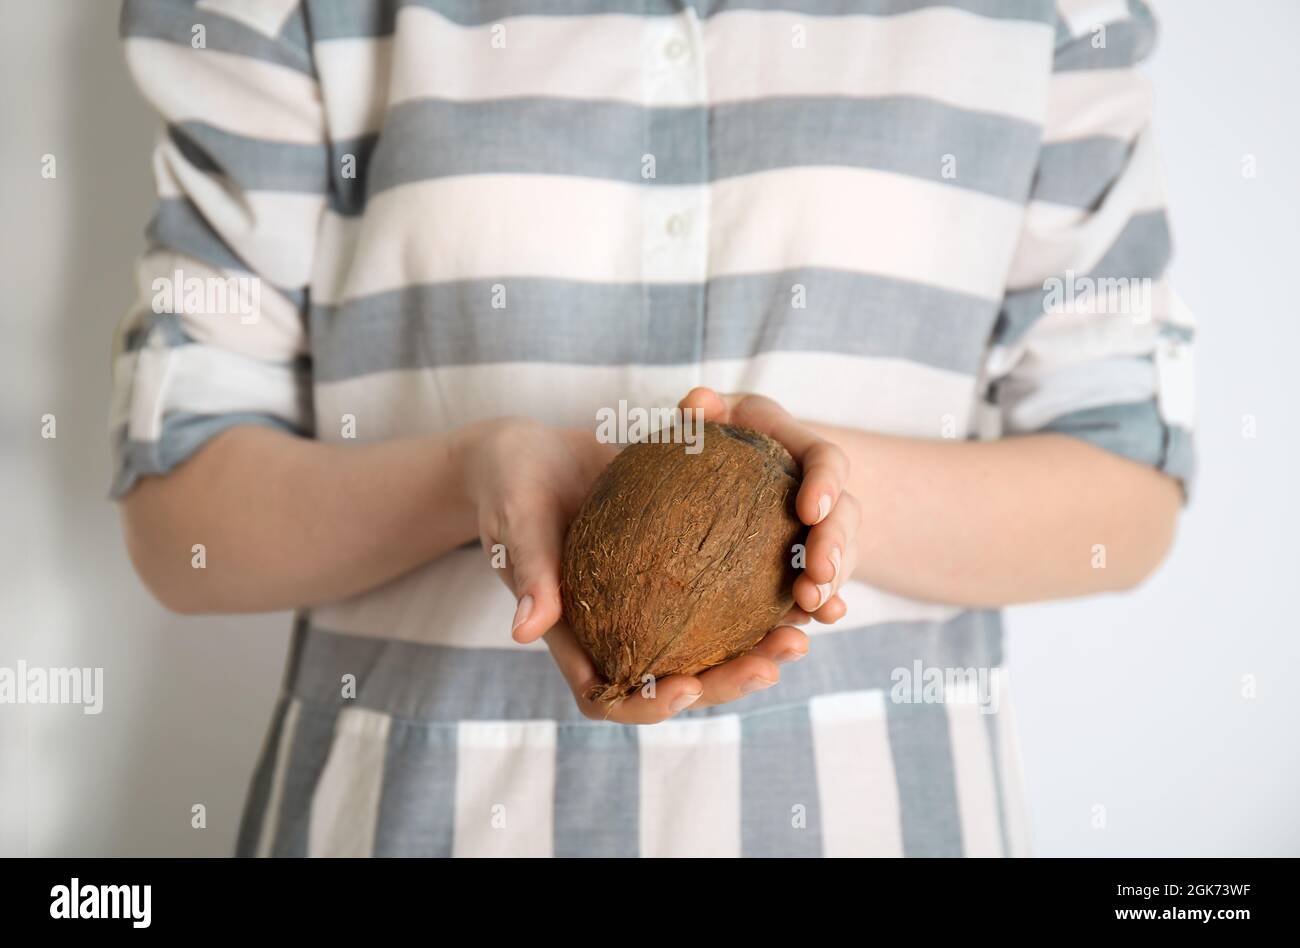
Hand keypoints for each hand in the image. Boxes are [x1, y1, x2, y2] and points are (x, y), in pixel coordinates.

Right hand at [452, 416, 813, 722]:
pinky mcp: (672, 575)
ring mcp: (647, 607)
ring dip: (755, 648)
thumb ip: (527, 573)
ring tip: (801, 633)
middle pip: (675, 679)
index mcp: (575, 637)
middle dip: (727, 680)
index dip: (648, 704)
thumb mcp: (516, 526)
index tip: (687, 686)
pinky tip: (798, 579)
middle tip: (775, 660)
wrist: (530, 456)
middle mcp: (617, 631)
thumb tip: (524, 630)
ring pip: (706, 647)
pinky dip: (757, 598)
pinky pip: (719, 598)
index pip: (608, 695)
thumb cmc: (511, 492)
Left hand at [678, 387, 860, 623]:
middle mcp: (824, 493)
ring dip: (830, 584)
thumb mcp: (715, 419)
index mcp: (801, 450)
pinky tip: (810, 626)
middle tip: (817, 572)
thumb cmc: (718, 440)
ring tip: (810, 607)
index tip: (809, 509)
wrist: (726, 478)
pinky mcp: (811, 568)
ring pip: (843, 559)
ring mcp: (824, 534)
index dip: (826, 483)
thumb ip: (704, 411)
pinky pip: (824, 589)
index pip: (828, 461)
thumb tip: (697, 403)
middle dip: (836, 546)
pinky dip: (821, 606)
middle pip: (845, 517)